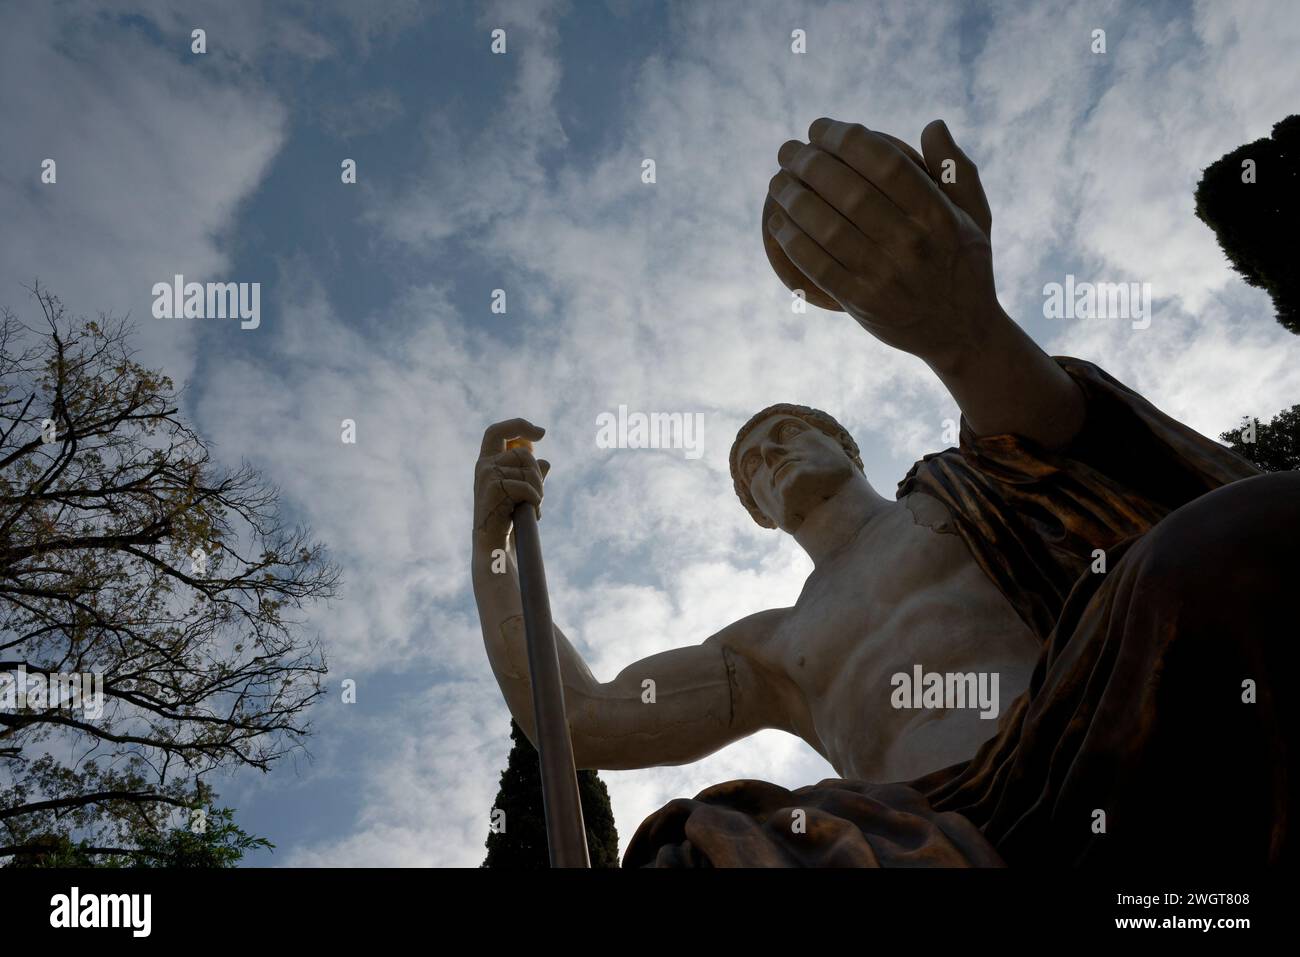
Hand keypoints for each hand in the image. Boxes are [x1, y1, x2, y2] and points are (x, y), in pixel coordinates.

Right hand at [473, 418, 549, 548]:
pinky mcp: (493, 487)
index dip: (518, 426)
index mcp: (487, 462)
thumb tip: (545, 461)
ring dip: (538, 491)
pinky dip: (533, 500)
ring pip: (528, 470)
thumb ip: (530, 474)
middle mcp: (484, 465)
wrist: (495, 544)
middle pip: (523, 453)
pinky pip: (525, 486)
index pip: (497, 432)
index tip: (541, 433)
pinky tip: (530, 513)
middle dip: (538, 474)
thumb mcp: (522, 492)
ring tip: (532, 507)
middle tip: (539, 495)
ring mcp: (486, 475)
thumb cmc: (508, 519)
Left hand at [765, 118, 996, 371]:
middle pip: (849, 191)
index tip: (820, 128)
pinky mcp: (862, 302)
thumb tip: (932, 125)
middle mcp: (912, 243)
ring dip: (794, 199)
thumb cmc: (965, 264)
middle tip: (788, 151)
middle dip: (810, 163)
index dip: (845, 139)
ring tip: (777, 182)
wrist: (962, 333)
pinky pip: (818, 266)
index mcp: (938, 214)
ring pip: (827, 227)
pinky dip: (792, 240)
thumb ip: (956, 169)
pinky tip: (777, 222)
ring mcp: (885, 275)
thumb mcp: (975, 215)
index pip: (884, 163)